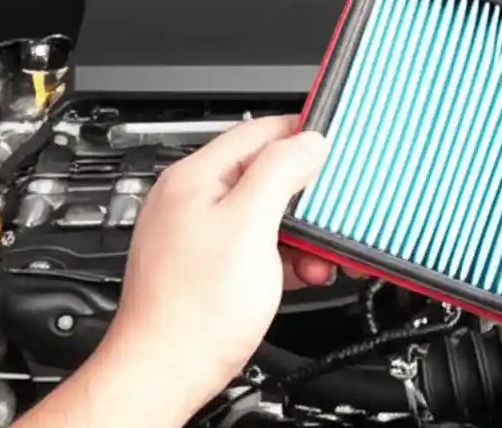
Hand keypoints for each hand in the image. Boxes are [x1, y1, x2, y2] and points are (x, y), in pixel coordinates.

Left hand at [101, 116, 331, 414]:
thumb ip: (280, 172)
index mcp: (195, 177)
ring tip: (317, 256)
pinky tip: (300, 273)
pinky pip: (257, 246)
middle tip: (331, 214)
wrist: (166, 371)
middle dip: (307, 197)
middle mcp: (193, 200)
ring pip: (266, 215)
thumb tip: (308, 140)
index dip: (302, 135)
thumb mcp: (249, 225)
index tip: (335, 146)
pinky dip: (285, 257)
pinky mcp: (209, 266)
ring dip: (301, 233)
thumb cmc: (193, 308)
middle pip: (266, 175)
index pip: (258, 132)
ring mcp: (199, 234)